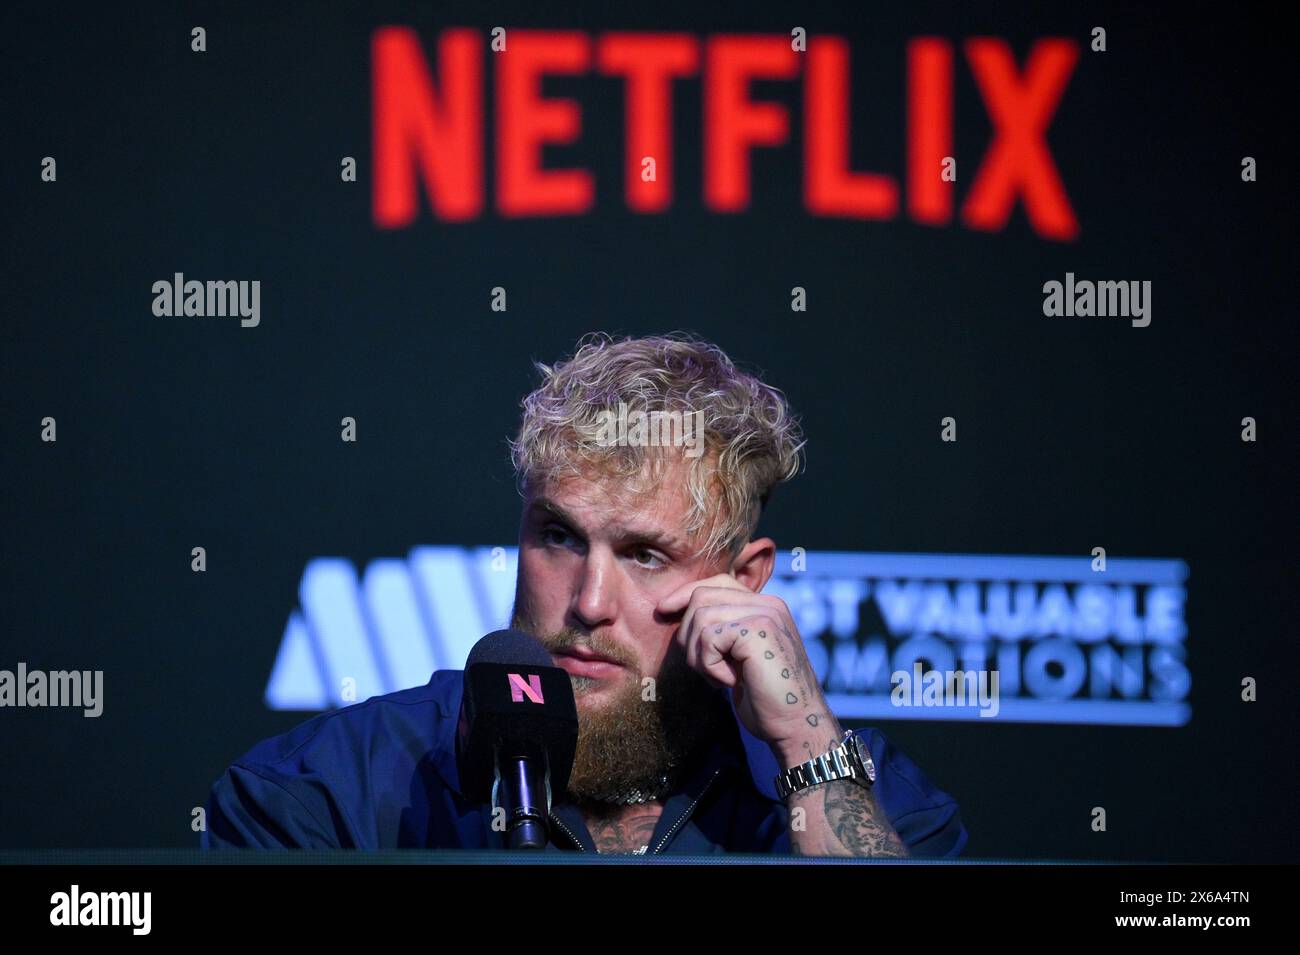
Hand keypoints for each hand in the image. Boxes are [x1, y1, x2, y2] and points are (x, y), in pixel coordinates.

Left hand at [656, 574, 839, 761]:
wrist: (797, 725)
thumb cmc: (767, 699)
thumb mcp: (741, 658)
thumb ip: (724, 632)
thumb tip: (679, 614)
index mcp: (766, 606)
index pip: (717, 582)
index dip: (685, 594)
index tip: (663, 610)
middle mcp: (768, 603)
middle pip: (702, 596)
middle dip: (689, 635)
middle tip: (706, 669)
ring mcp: (765, 613)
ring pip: (701, 617)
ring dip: (699, 655)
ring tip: (721, 678)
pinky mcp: (758, 630)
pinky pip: (709, 638)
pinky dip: (710, 665)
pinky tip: (731, 682)